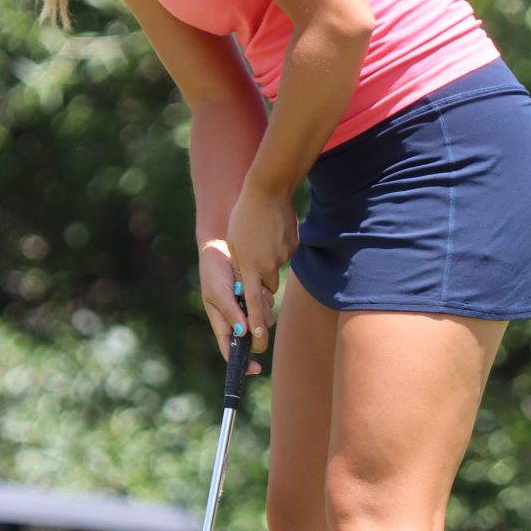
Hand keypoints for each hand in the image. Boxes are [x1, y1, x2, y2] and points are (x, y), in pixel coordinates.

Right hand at [198, 239, 261, 374]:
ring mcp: (248, 310)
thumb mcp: (218, 292)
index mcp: (223, 325)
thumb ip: (230, 312)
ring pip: (264, 322)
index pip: (231, 351)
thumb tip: (242, 332)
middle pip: (255, 339)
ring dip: (261, 310)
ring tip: (248, 291)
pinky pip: (268, 306)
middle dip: (259, 331)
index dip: (243, 363)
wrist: (223, 249)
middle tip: (255, 314)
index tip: (255, 369)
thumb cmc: (214, 273)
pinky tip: (256, 285)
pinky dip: (265, 298)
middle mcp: (237, 321)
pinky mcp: (258, 299)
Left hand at [226, 179, 298, 355]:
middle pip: (267, 289)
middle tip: (253, 268)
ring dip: (268, 263)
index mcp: (250, 267)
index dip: (256, 323)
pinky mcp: (294, 246)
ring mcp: (283, 256)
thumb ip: (243, 268)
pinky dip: (277, 248)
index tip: (257, 339)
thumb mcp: (236, 245)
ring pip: (275, 271)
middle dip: (261, 285)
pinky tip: (272, 232)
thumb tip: (250, 287)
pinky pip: (284, 255)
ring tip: (260, 240)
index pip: (254, 304)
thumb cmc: (243, 217)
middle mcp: (268, 265)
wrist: (267, 190)